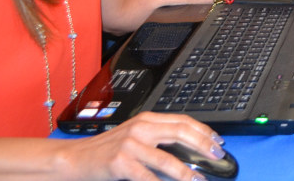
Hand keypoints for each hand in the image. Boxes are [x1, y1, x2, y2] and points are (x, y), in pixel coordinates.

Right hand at [53, 112, 223, 180]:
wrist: (75, 158)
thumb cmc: (107, 149)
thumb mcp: (135, 136)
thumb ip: (159, 137)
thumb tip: (190, 148)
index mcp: (147, 119)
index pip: (183, 121)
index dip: (204, 131)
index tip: (218, 142)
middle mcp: (140, 128)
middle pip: (181, 133)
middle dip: (203, 146)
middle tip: (217, 157)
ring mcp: (129, 145)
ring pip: (167, 159)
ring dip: (187, 173)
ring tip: (199, 180)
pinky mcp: (120, 162)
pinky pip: (147, 177)